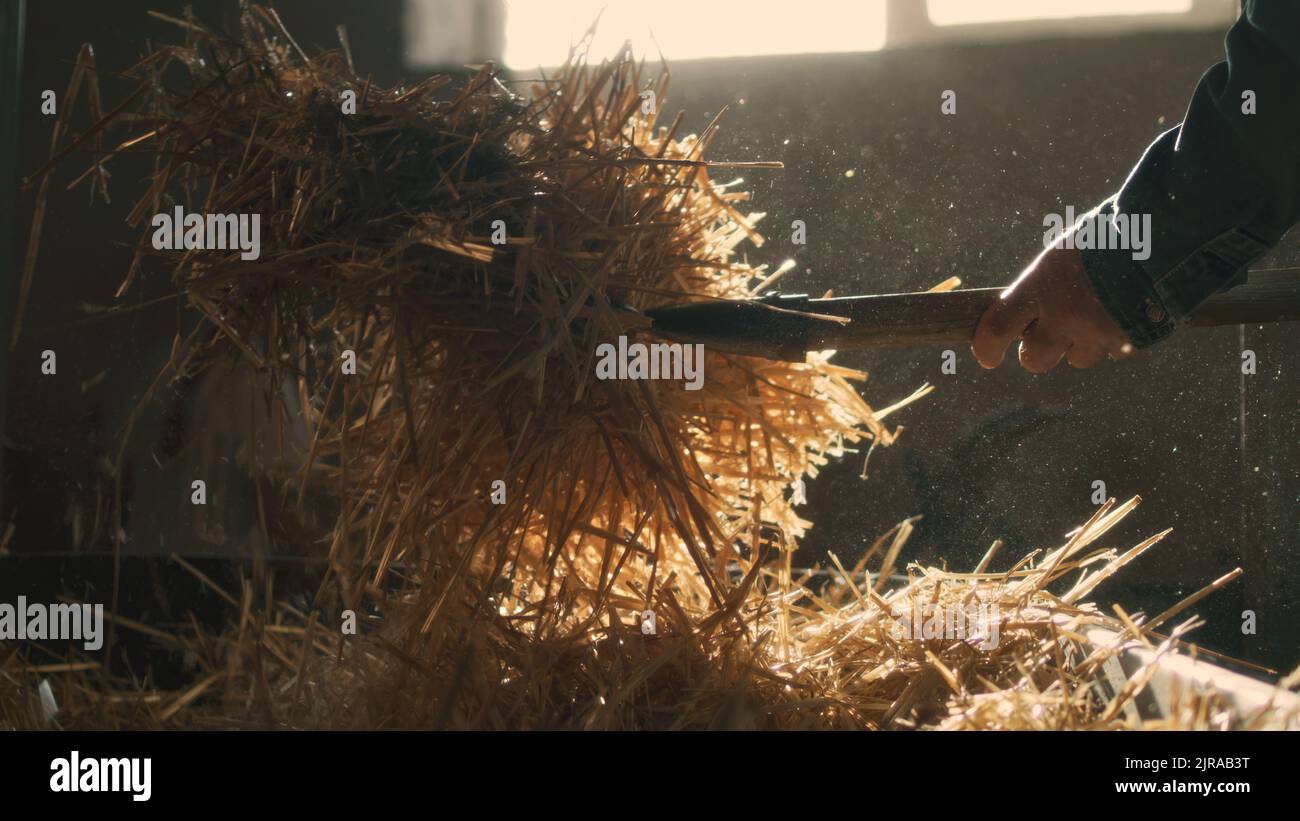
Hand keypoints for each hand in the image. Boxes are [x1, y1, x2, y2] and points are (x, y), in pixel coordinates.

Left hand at [972, 246, 1134, 371]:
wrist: (1167, 233)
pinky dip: (1114, 339)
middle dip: (1037, 352)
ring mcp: (1096, 332)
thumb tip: (1028, 309)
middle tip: (1045, 336)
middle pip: (1034, 360)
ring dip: (1079, 345)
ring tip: (1095, 314)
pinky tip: (1123, 313)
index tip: (988, 356)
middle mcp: (1064, 315)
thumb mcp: (1064, 252)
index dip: (986, 348)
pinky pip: (1112, 352)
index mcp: (1040, 286)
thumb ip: (1043, 284)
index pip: (996, 330)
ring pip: (1076, 359)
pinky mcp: (1128, 341)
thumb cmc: (1110, 232)